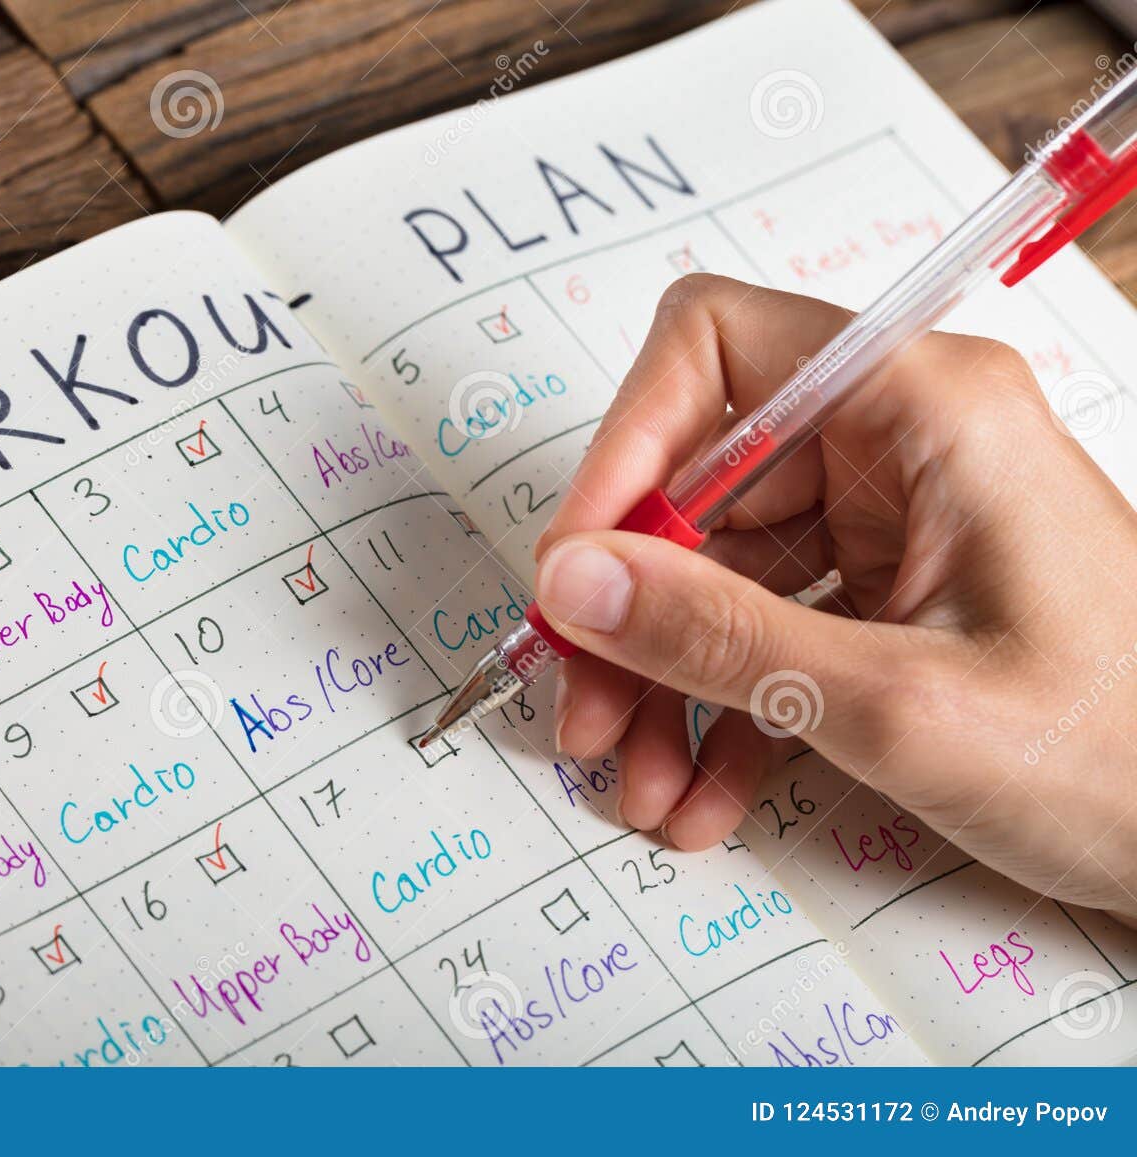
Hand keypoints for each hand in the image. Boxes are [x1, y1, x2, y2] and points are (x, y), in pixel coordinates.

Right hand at [534, 275, 1136, 920]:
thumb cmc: (1130, 758)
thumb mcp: (899, 704)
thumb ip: (721, 637)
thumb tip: (577, 584)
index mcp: (924, 407)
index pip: (712, 349)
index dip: (623, 449)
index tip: (579, 569)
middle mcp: (899, 441)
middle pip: (696, 479)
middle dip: (630, 606)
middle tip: (588, 710)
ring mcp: (893, 518)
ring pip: (717, 568)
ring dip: (665, 679)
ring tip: (643, 780)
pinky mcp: (889, 591)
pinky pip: (764, 625)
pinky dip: (722, 706)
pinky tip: (703, 789)